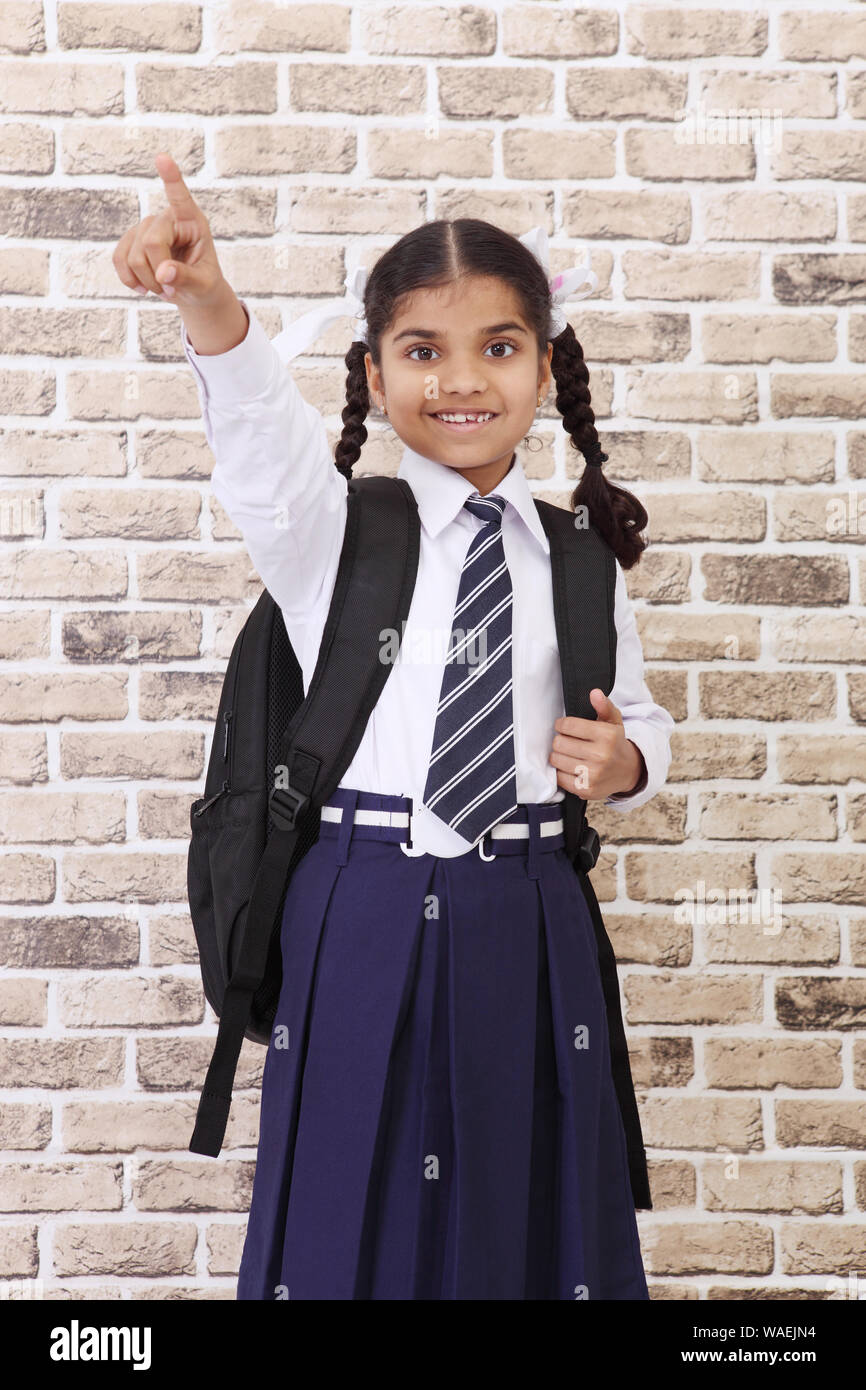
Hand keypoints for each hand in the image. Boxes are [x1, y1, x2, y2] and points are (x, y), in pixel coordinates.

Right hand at [112, 151, 225, 304]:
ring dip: (146, 280)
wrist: (192, 293)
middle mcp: (167, 219)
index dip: (171, 178)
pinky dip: (129, 279)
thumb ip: (187, 278)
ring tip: (163, 289)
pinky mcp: (130, 241)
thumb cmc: (204, 284)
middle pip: (151, 241)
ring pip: (133, 254)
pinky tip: (142, 288)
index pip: (180, 198)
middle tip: (171, 290)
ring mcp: (146, 227)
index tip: (162, 157)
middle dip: (157, 272)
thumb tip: (163, 273)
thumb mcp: (204, 285)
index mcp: (193, 222)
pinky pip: (119, 259)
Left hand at [549, 689, 646, 800]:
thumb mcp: (613, 721)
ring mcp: (593, 775)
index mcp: (607, 735)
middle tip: (568, 741)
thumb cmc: (615, 743)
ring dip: (559, 755)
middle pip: (559, 743)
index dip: (562, 725)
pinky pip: (559, 778)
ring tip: (569, 754)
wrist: (628, 771)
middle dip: (560, 740)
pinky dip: (561, 772)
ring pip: (556, 759)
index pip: (567, 725)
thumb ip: (604, 706)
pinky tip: (571, 767)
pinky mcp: (586, 790)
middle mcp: (601, 755)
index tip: (564, 727)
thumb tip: (594, 693)